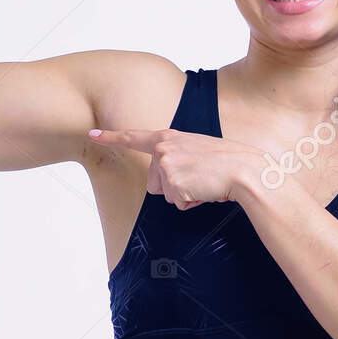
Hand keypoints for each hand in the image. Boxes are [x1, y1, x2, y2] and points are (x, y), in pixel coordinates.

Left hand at [87, 127, 262, 209]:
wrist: (245, 170)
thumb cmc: (228, 162)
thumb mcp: (198, 149)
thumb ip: (178, 156)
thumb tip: (171, 181)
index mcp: (169, 137)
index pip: (134, 137)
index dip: (111, 137)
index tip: (93, 134)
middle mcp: (163, 149)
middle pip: (153, 182)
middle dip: (173, 187)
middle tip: (198, 177)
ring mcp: (167, 166)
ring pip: (165, 194)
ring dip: (184, 195)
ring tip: (203, 182)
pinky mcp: (174, 184)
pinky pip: (178, 204)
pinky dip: (192, 202)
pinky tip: (205, 190)